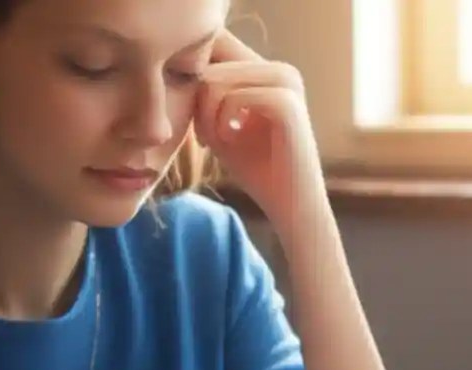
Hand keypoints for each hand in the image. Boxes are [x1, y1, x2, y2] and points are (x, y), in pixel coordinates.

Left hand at [195, 30, 328, 236]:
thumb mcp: (221, 126)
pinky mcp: (287, 102)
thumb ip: (205, 97)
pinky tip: (229, 142)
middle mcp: (281, 70)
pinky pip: (233, 97)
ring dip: (207, 116)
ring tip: (218, 141)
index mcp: (269, 72)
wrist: (291, 206)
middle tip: (208, 139)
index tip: (205, 131)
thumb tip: (179, 70)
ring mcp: (287, 84)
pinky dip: (220, 124)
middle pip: (212, 69)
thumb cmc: (257, 170)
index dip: (197, 96)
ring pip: (218, 80)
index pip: (214, 61)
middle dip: (200, 108)